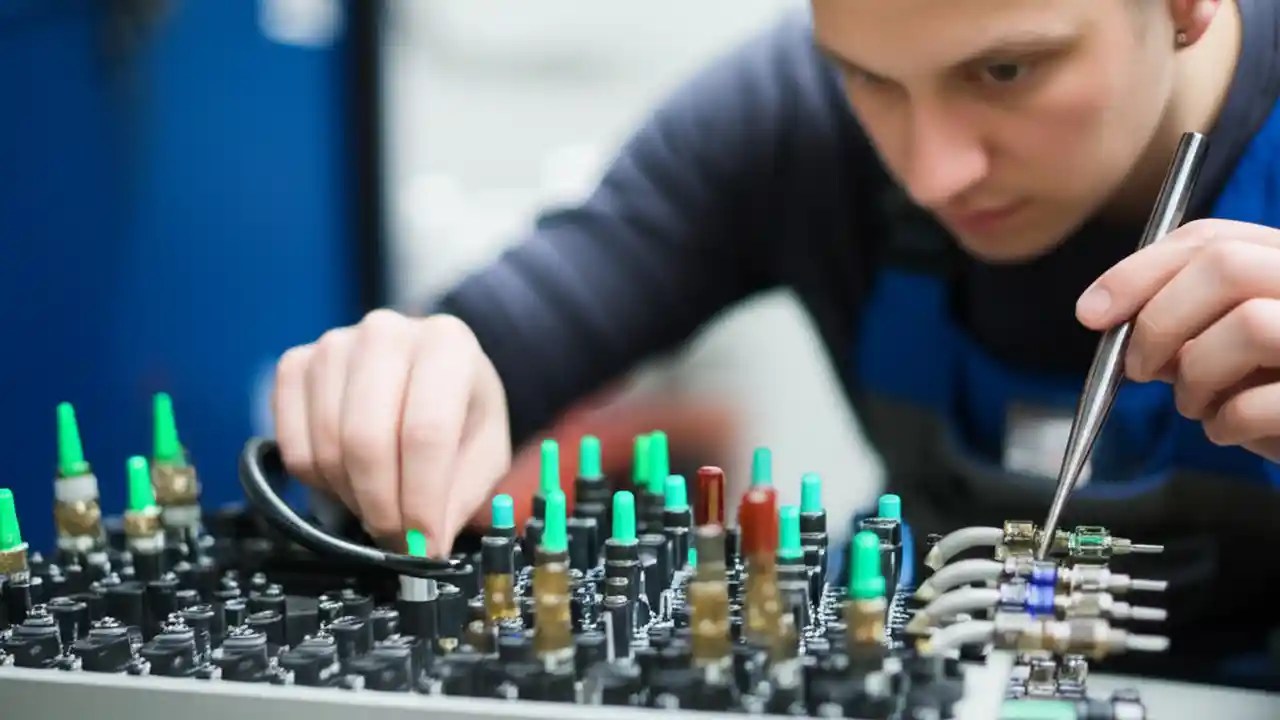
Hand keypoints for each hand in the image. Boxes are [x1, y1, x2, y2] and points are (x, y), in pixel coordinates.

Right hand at [271, 310, 511, 554]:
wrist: (430, 370)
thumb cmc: (460, 409)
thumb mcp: (485, 451)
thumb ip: (459, 496)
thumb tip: (422, 546)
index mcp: (446, 343)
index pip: (425, 431)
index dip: (419, 498)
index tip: (422, 542)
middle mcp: (386, 333)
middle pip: (366, 439)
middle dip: (380, 505)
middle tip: (397, 538)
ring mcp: (334, 345)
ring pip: (327, 446)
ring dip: (352, 496)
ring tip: (380, 503)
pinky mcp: (296, 365)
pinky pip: (293, 445)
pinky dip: (318, 481)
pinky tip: (348, 479)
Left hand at [1076, 219, 1279, 461]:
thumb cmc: (1277, 390)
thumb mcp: (1232, 345)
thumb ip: (1185, 320)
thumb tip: (1111, 318)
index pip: (1211, 237)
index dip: (1138, 272)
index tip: (1092, 312)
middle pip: (1225, 266)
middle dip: (1159, 321)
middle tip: (1137, 368)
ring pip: (1248, 325)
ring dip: (1195, 376)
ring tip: (1195, 405)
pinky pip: (1262, 401)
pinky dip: (1226, 422)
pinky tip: (1229, 430)